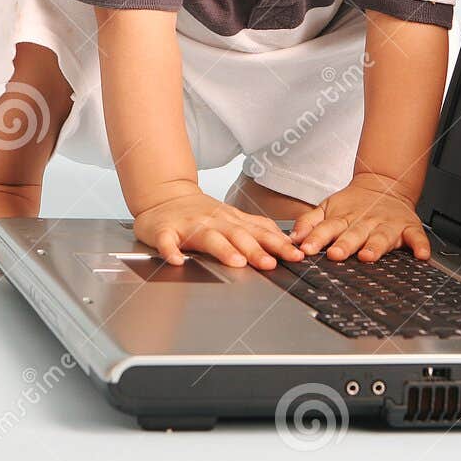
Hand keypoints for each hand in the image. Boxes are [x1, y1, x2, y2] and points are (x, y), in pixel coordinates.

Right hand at [133, 191, 306, 269]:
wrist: (164, 196)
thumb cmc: (201, 213)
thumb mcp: (233, 217)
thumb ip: (257, 229)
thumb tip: (288, 243)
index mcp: (231, 220)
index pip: (259, 232)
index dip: (278, 244)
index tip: (295, 256)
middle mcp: (214, 222)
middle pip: (238, 236)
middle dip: (256, 250)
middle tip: (270, 264)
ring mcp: (189, 226)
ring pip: (208, 238)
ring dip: (223, 250)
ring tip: (235, 262)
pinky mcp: (165, 231)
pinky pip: (167, 242)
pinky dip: (170, 251)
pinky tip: (176, 261)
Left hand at [289, 175, 431, 262]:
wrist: (384, 184)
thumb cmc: (353, 203)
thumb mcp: (327, 207)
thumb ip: (309, 222)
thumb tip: (293, 237)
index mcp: (344, 218)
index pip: (327, 228)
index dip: (317, 238)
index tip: (308, 248)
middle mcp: (365, 221)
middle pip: (354, 234)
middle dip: (344, 244)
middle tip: (335, 254)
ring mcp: (388, 224)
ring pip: (381, 237)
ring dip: (376, 246)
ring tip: (369, 255)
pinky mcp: (408, 228)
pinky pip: (416, 237)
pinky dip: (420, 246)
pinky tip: (421, 255)